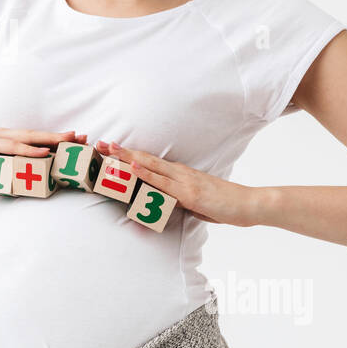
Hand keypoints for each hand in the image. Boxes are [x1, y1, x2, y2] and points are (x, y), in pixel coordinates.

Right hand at [0, 128, 86, 197]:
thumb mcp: (4, 178)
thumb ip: (21, 176)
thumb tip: (44, 184)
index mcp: (9, 142)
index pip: (38, 141)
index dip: (59, 141)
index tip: (80, 143)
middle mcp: (4, 136)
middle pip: (37, 136)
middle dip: (61, 137)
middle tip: (83, 137)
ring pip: (27, 138)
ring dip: (49, 140)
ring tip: (69, 142)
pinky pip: (10, 147)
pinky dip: (27, 149)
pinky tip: (42, 152)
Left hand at [96, 139, 261, 226]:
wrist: (248, 205)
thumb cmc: (224, 204)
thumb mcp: (194, 202)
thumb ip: (177, 200)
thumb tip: (162, 203)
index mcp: (179, 174)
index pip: (147, 162)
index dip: (127, 155)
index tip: (108, 149)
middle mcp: (178, 173)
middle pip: (143, 158)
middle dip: (120, 151)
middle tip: (98, 142)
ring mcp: (183, 181)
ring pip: (149, 166)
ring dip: (127, 157)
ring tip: (108, 149)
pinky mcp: (188, 193)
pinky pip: (163, 183)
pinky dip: (146, 174)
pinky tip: (132, 167)